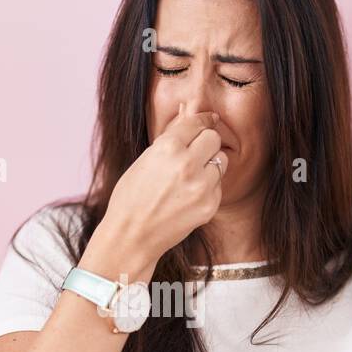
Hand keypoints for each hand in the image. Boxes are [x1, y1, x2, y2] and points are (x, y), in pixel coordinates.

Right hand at [96, 103, 226, 267]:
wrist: (132, 235)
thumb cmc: (131, 197)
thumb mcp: (145, 160)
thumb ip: (170, 141)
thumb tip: (189, 115)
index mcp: (168, 147)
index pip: (196, 123)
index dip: (202, 120)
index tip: (208, 119)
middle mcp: (187, 164)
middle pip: (213, 138)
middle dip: (206, 142)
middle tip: (196, 151)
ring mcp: (201, 186)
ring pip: (221, 161)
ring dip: (210, 164)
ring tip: (191, 177)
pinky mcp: (210, 205)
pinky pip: (218, 186)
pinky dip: (208, 187)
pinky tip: (189, 196)